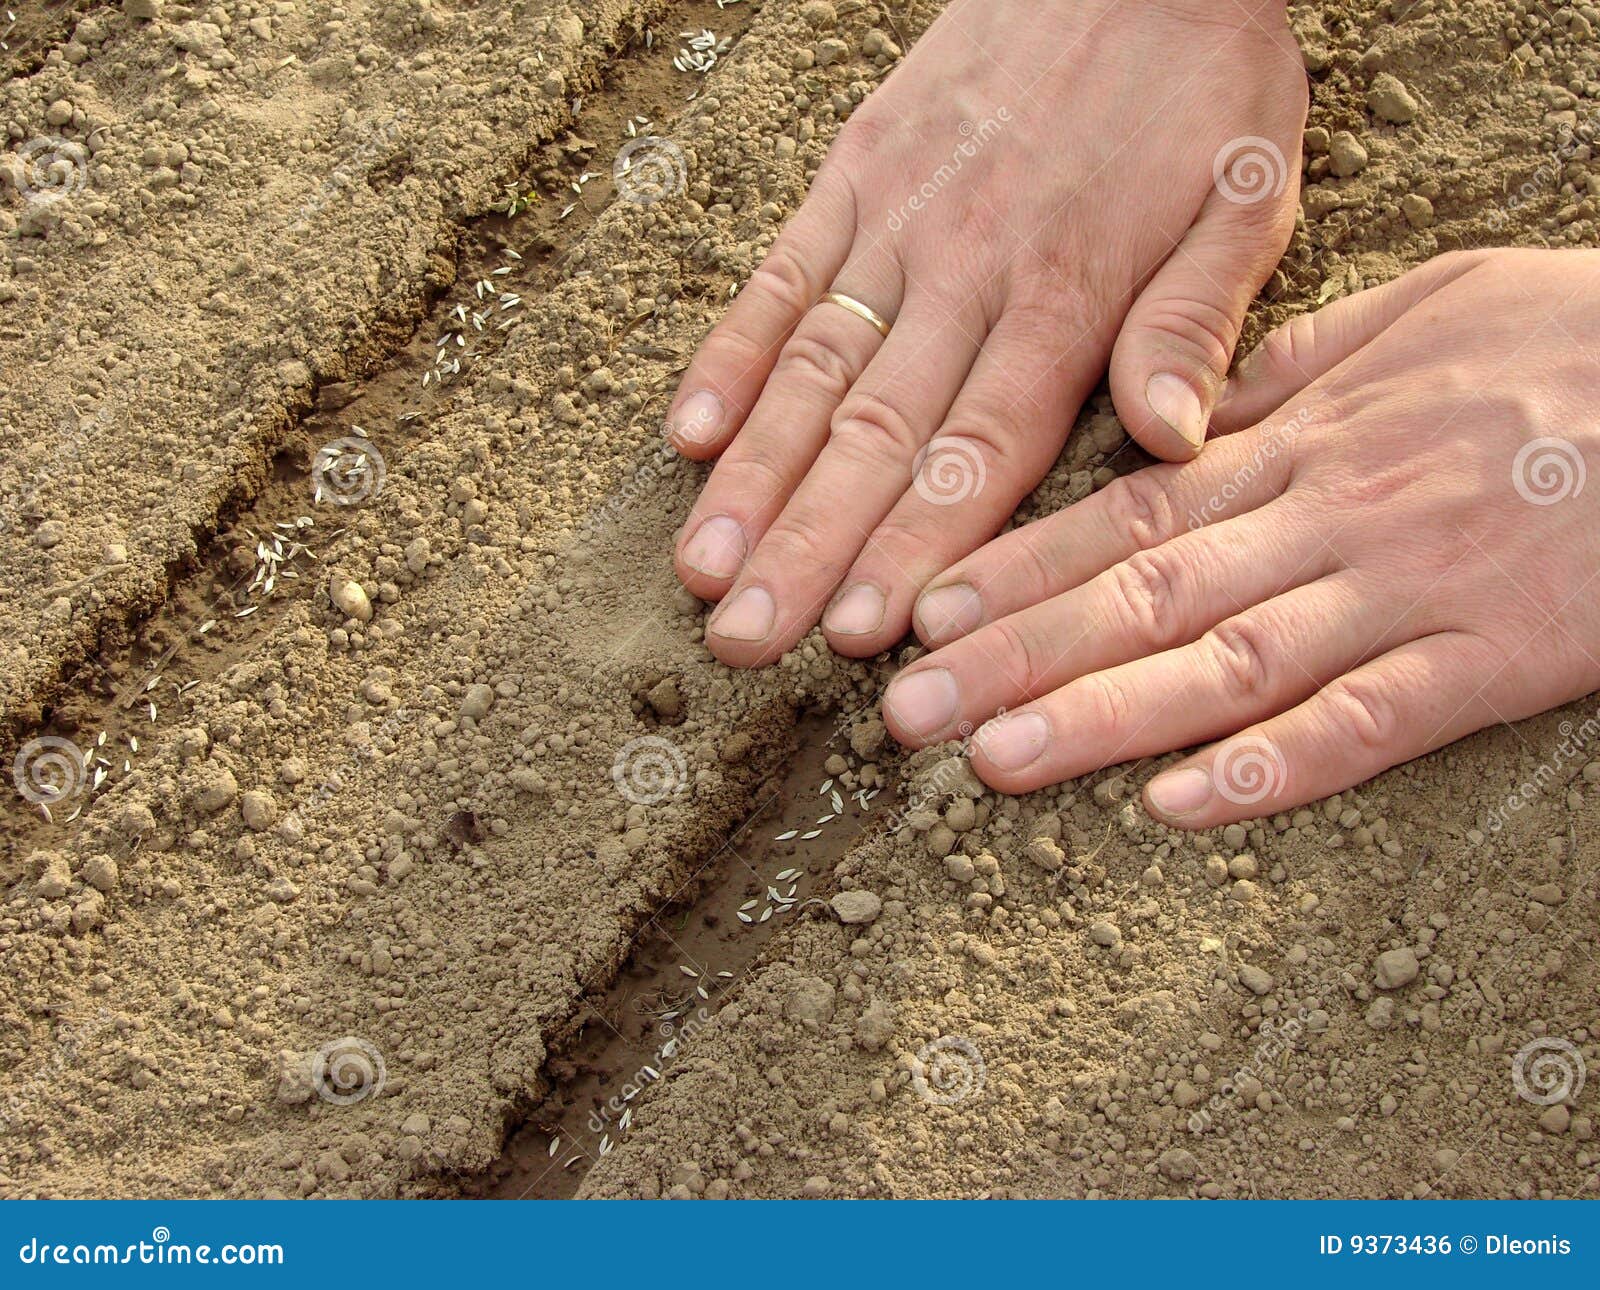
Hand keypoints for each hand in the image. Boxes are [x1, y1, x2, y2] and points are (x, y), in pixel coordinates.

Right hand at [669, 0, 1306, 665]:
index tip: (858, 634)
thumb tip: (1171, 440)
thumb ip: (1197, 324)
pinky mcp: (852, 175)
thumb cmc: (1198, 82)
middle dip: (805, 549)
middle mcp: (965, 269)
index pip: (977, 451)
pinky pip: (779, 278)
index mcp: (1066, 294)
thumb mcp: (1247, 197)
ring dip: (752, 478)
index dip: (913, 547)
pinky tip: (687, 436)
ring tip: (701, 570)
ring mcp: (895, 221)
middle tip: (744, 642)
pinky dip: (730, 358)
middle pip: (874, 434)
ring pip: (811, 371)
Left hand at [883, 249, 1599, 826]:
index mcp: (1303, 441)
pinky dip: (1275, 766)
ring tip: (995, 760)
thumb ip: (1281, 373)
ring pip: (1229, 663)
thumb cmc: (1564, 342)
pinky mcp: (1497, 659)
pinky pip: (1372, 720)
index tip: (927, 610)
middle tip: (909, 710)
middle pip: (1145, 597)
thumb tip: (1173, 421)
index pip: (1128, 517)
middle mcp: (1332, 517)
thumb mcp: (1411, 313)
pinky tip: (1181, 803)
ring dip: (1103, 716)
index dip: (1017, 567)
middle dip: (1016, 654)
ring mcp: (1412, 591)